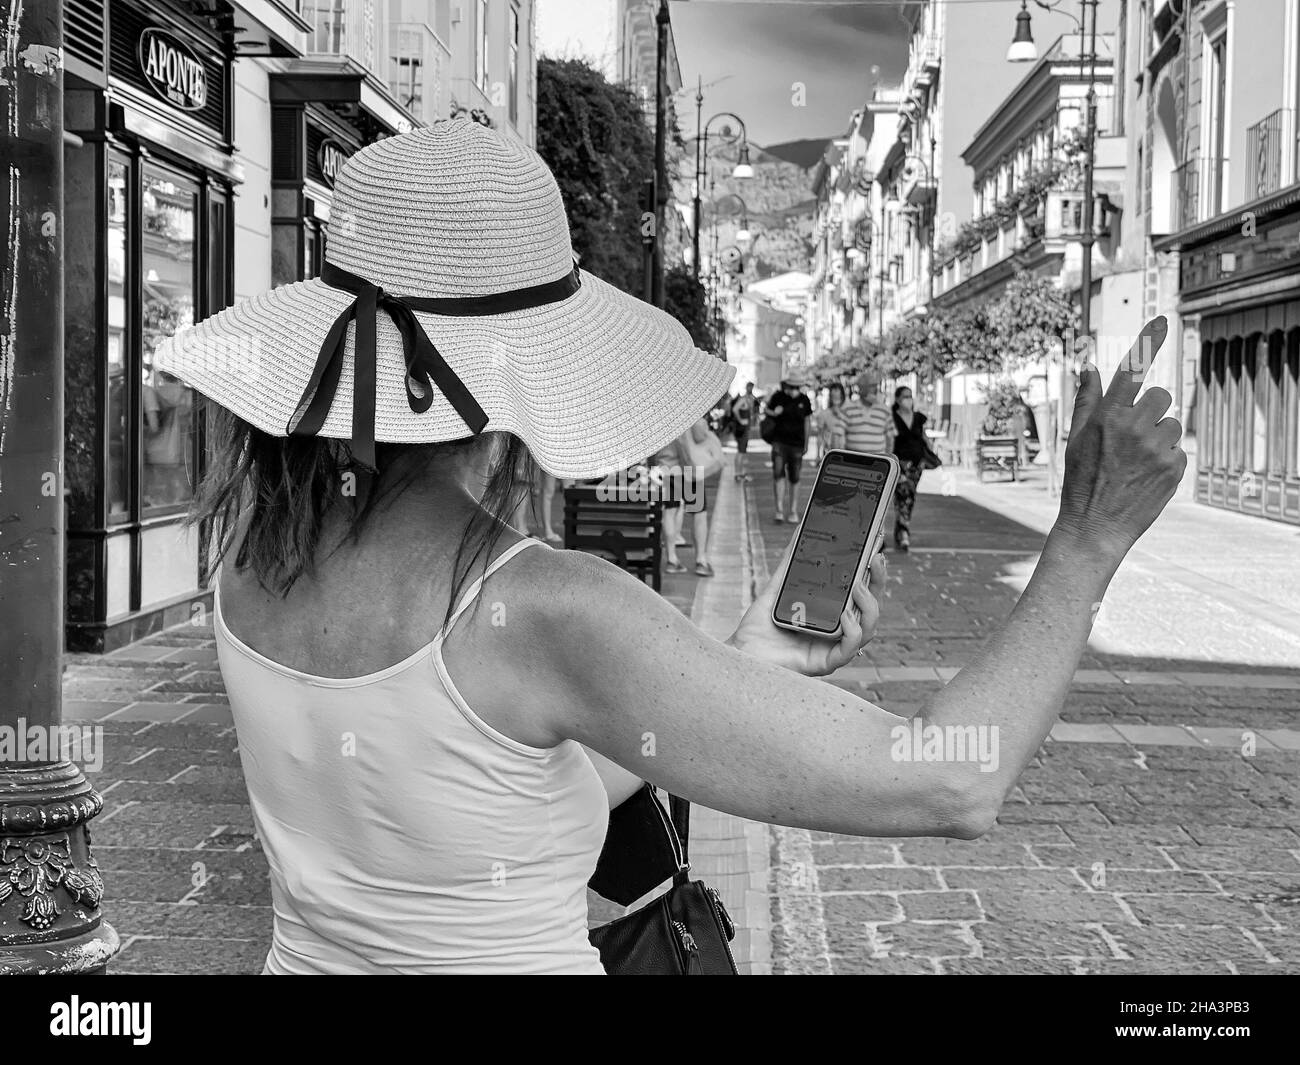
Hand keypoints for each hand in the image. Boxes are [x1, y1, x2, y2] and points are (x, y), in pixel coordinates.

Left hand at [727, 532, 886, 676]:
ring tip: (858, 587)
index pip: (862, 592)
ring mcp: (833, 647)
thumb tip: (801, 531)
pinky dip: (852, 632)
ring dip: (868, 607)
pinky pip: (848, 650)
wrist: (741, 652)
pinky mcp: (824, 663)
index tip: (877, 547)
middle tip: (876, 559)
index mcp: (832, 613)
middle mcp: (838, 631)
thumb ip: (789, 563)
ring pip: (867, 630)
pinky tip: (844, 616)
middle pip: (871, 608)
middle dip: (878, 583)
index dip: (874, 572)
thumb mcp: (776, 588)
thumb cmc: (760, 627)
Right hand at [1056, 316, 1186, 559]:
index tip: (1162, 320)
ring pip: (1172, 424)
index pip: (1132, 370)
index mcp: (1108, 417)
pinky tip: (1145, 476)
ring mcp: (1157, 449)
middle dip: (1150, 410)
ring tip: (1136, 461)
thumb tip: (1090, 366)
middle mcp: (1134, 428)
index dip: (1148, 343)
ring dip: (1159, 437)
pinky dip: (1166, 459)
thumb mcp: (1075, 439)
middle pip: (1161, 397)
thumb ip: (1087, 400)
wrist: (1094, 527)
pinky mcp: (1174, 468)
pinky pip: (1178, 450)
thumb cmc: (1080, 482)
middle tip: (1132, 435)